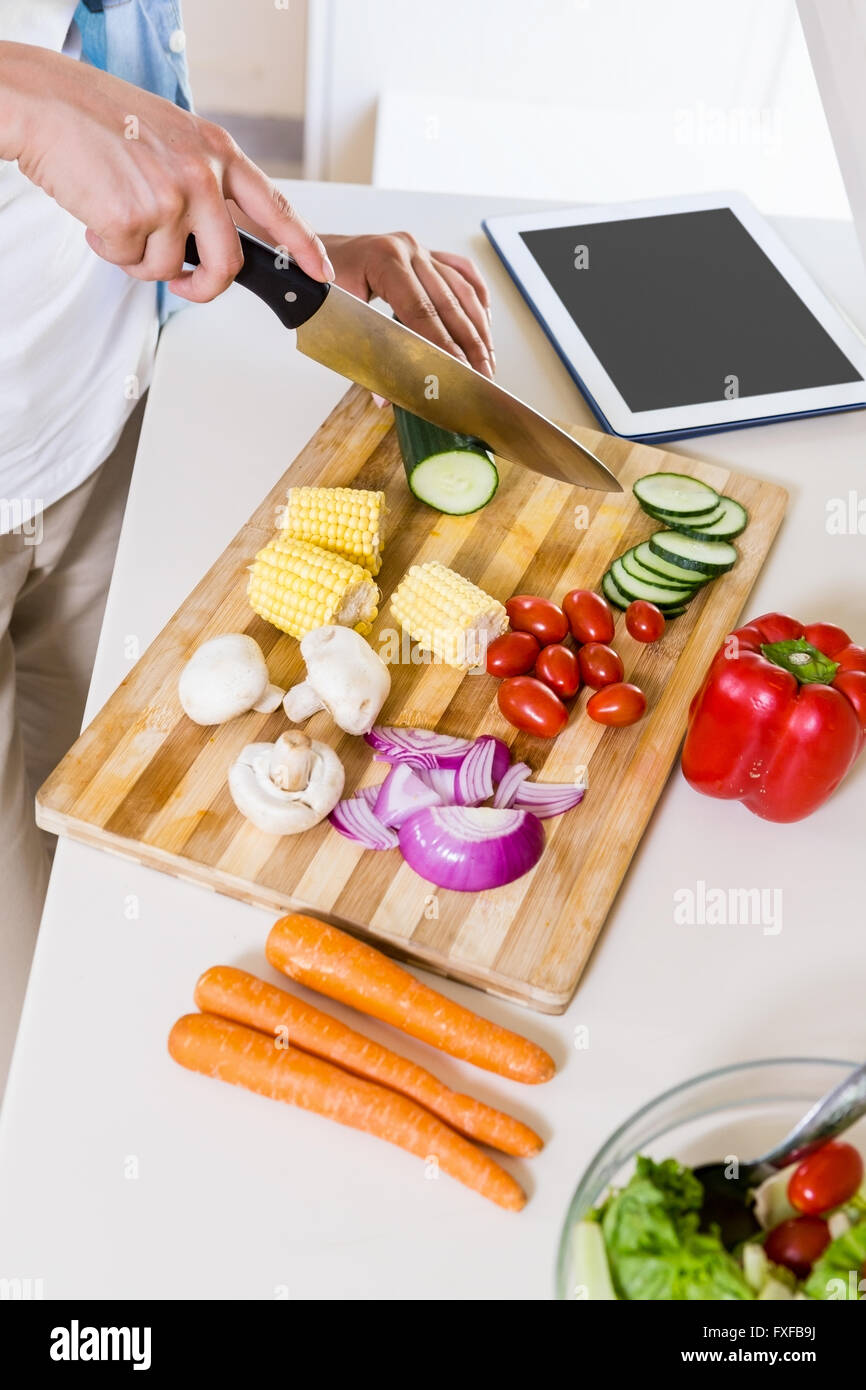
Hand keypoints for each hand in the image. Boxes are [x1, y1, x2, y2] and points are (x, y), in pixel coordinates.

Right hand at [0, 41, 332, 301]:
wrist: (46, 102)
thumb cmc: (99, 118)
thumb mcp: (172, 137)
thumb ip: (202, 181)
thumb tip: (212, 234)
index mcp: (217, 153)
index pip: (275, 207)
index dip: (303, 246)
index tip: (320, 273)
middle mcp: (202, 176)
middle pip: (226, 265)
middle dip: (202, 288)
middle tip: (182, 285)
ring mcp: (170, 199)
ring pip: (168, 269)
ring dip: (138, 258)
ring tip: (116, 214)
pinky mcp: (134, 218)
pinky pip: (129, 262)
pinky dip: (108, 247)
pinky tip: (95, 211)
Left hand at [321, 232, 494, 377]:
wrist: (308, 253)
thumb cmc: (319, 285)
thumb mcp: (336, 319)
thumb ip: (362, 357)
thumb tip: (386, 396)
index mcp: (384, 259)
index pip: (421, 311)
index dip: (443, 345)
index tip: (458, 372)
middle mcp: (407, 249)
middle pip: (449, 303)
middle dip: (468, 345)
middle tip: (482, 376)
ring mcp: (419, 249)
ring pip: (462, 290)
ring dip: (479, 328)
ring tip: (488, 359)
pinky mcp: (426, 254)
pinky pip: (462, 274)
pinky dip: (477, 299)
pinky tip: (485, 323)